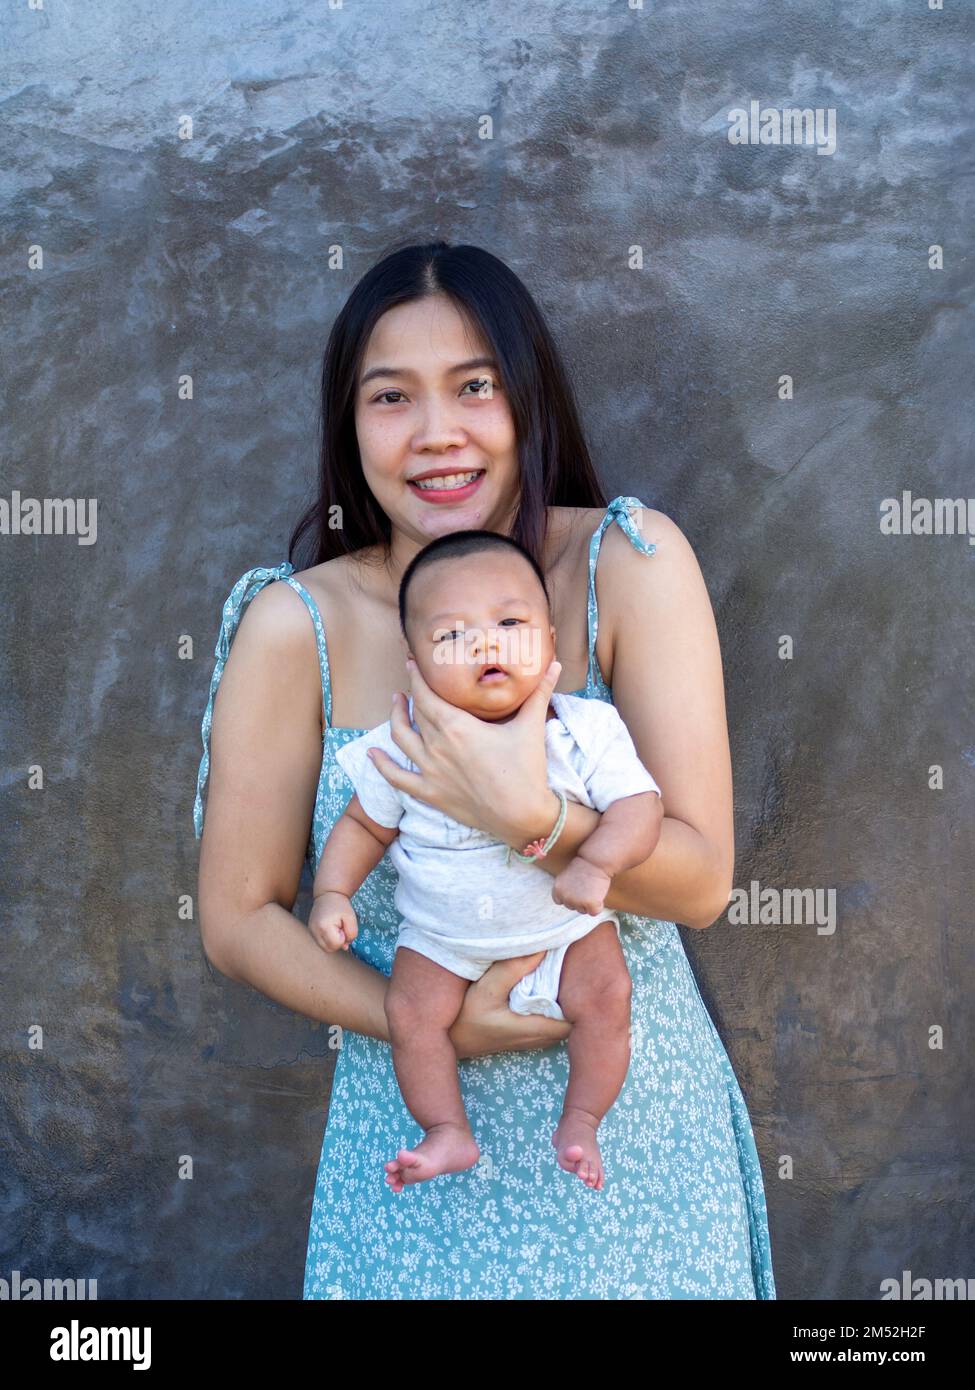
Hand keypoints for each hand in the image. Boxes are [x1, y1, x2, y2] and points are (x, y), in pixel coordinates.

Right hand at [308, 891, 358, 952]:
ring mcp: (311, 932)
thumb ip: (352, 933)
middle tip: (340, 927)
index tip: (343, 926)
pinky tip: (330, 929)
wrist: (327, 894)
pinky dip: (328, 939)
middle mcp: (314, 931)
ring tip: (335, 928)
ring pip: (325, 948)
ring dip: (333, 941)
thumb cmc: (340, 905)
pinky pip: (321, 943)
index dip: (343, 938)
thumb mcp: (351, 917)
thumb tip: (345, 947)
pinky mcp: (310, 931)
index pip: (336, 944)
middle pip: (329, 949)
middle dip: (338, 941)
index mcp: (324, 926)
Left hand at [365, 657, 562, 841]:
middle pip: (414, 713)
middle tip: (410, 679)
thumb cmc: (527, 770)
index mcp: (457, 726)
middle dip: (409, 693)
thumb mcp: (531, 726)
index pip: (427, 694)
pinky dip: (382, 765)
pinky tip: (372, 754)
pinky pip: (397, 778)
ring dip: (395, 719)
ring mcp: (430, 771)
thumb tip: (557, 665)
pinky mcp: (430, 794)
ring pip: (401, 739)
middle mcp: (437, 746)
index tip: (412, 662)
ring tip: (396, 704)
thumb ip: (540, 693)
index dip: (416, 676)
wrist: (522, 815)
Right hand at [448, 954, 571, 1058]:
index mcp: (534, 1029)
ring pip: (563, 1019)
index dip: (581, 997)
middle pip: (573, 1018)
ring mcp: (534, 1039)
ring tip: (561, 974)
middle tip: (573, 968)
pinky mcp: (528, 1035)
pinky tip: (545, 985)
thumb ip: (513, 969)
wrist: (450, 1039)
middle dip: (576, 995)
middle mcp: (539, 1038)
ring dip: (564, 1000)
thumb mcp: (486, 989)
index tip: (579, 973)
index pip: (575, 1019)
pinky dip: (553, 1004)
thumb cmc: (466, 1015)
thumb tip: (542, 948)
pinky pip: (551, 1019)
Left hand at [551, 857, 611, 915]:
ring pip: (583, 910)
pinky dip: (598, 906)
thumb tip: (568, 901)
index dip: (570, 895)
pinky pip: (594, 912)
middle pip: (572, 907)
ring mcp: (577, 902)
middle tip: (586, 886)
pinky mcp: (590, 904)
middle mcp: (565, 897)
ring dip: (588, 902)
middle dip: (580, 899)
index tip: (576, 888)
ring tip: (592, 888)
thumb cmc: (583, 866)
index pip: (560, 901)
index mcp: (557, 890)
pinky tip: (598, 893)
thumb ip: (565, 890)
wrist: (595, 861)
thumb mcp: (566, 877)